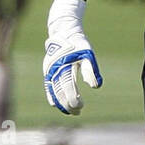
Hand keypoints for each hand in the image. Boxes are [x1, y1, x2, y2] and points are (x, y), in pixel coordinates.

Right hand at [43, 0, 102, 114]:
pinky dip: (52, 96)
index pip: (68, 88)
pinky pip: (48, 86)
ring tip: (69, 112)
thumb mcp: (87, 54)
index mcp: (64, 67)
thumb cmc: (78, 44)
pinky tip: (56, 104)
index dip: (73, 99)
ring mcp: (49, 71)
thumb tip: (96, 86)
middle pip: (60, 92)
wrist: (63, 32)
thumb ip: (91, 70)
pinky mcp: (48, 71)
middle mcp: (54, 70)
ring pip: (53, 91)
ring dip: (60, 102)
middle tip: (78, 112)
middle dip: (68, 104)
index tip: (81, 107)